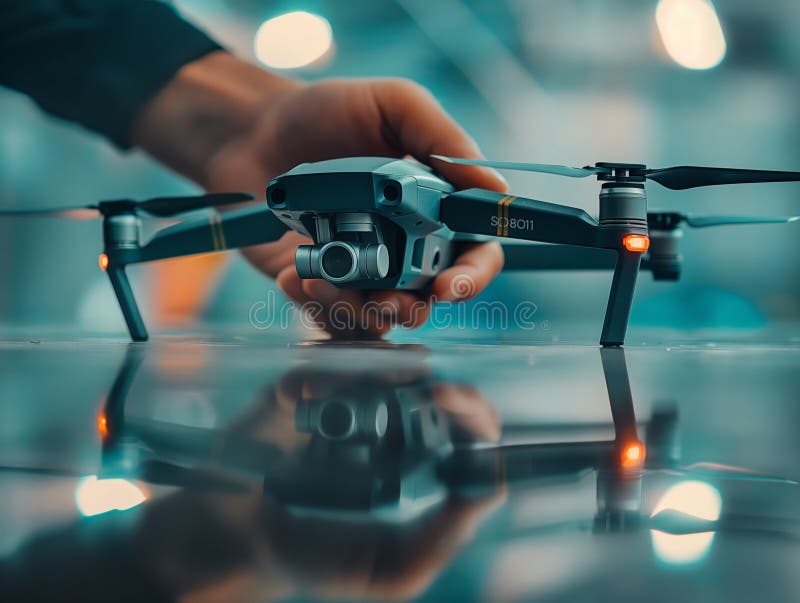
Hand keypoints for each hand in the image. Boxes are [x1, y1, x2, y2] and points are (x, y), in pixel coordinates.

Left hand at [134, 52, 507, 335]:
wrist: (252, 128)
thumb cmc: (327, 112)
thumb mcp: (394, 105)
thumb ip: (445, 141)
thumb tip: (497, 190)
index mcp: (433, 210)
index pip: (472, 256)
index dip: (471, 277)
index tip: (447, 284)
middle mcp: (402, 247)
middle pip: (425, 300)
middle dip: (409, 307)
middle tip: (386, 298)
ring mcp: (358, 269)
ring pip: (377, 320)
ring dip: (357, 312)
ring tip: (324, 279)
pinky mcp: (315, 283)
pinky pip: (326, 316)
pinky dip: (314, 304)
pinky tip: (296, 274)